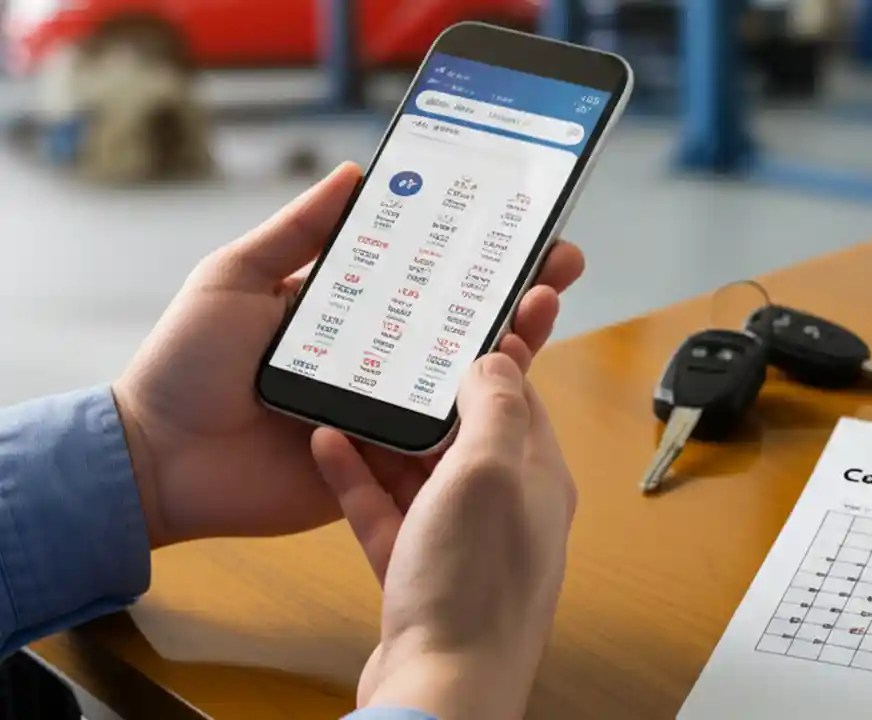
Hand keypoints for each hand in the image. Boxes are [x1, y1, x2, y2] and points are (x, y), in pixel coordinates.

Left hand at [113, 163, 584, 547]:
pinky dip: (478, 414)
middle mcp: (375, 358)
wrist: (159, 459)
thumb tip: (355, 173)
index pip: (426, 276)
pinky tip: (511, 379)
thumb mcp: (234, 278)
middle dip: (515, 295)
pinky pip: (438, 439)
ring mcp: (383, 410)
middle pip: (459, 324)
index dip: (475, 254)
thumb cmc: (185, 365)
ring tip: (543, 310)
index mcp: (348, 312)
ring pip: (463, 379)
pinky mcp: (382, 460)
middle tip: (558, 267)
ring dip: (512, 345)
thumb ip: (296, 231)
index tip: (521, 227)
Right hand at [313, 354, 574, 718]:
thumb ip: (497, 409)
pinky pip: (387, 514)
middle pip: (464, 436)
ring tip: (347, 392)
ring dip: (384, 437)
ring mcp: (461, 545)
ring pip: (420, 475)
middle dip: (426, 397)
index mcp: (537, 480)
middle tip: (386, 355)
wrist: (440, 690)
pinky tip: (327, 447)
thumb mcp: (491, 472)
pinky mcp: (418, 576)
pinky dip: (358, 482)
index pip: (519, 402)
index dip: (488, 360)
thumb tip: (501, 359)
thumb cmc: (474, 587)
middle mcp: (505, 511)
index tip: (452, 326)